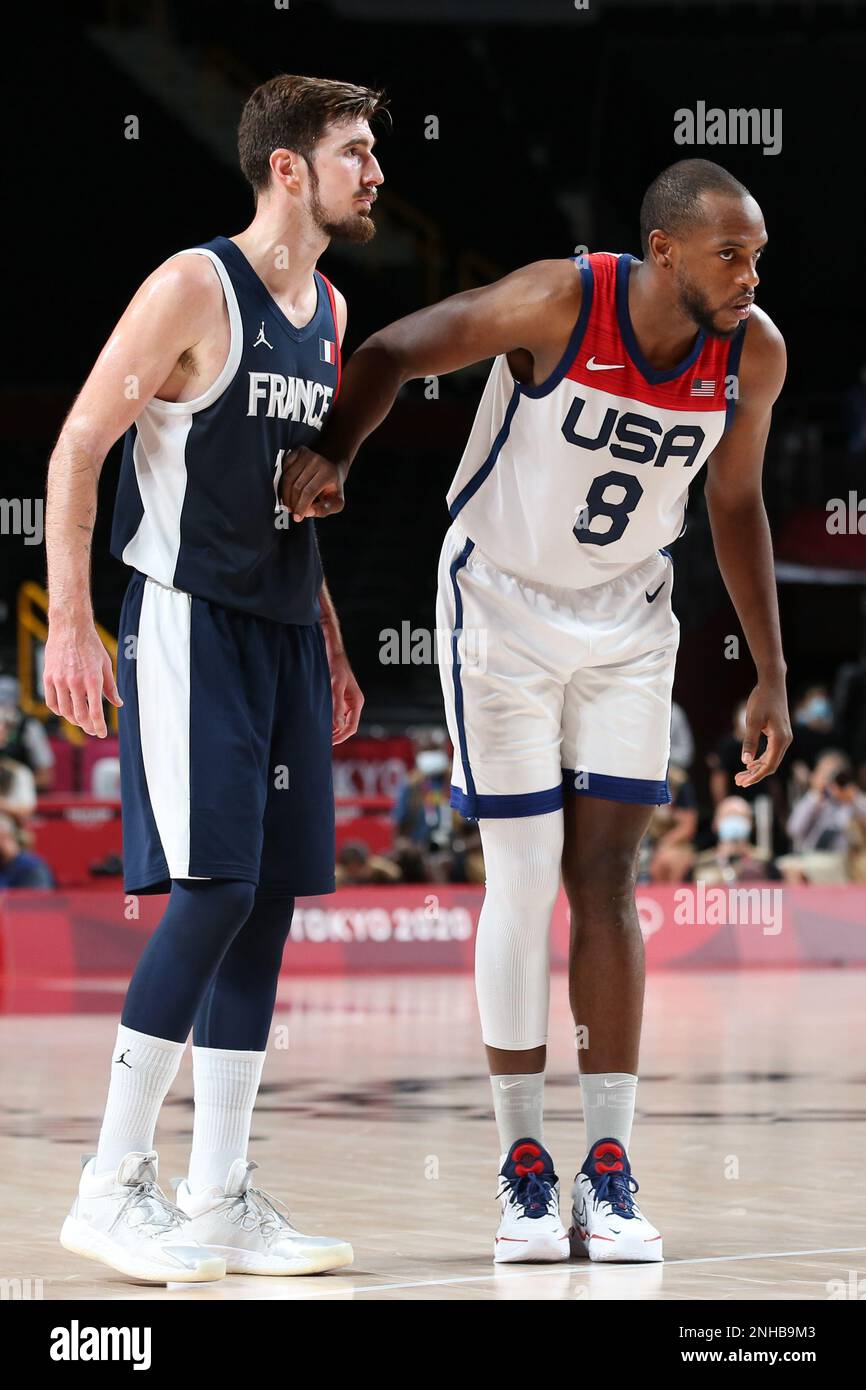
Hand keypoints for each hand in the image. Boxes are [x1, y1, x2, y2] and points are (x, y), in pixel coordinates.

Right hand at [44, 619, 122, 737]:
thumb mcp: (106, 665)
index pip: (96, 712)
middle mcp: (75, 682)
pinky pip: (51, 702)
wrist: (70, 628)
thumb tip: (118, 704)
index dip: (99, 726)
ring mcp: (60, 680)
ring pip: (65, 711)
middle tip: (93, 730)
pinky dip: (59, 711)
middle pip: (80, 716)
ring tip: (81, 722)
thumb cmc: (91, 646)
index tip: (102, 733)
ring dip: (73, 721)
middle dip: (88, 727)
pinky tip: (66, 712)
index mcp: (93, 680)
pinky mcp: (48, 677)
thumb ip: (111, 687)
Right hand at [280, 446, 345, 519]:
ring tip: (288, 504)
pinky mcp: (297, 451)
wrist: (333, 465)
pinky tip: (287, 491)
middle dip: (292, 502)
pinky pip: (284, 469)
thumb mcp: (336, 501)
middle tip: (292, 512)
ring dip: (285, 494)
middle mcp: (316, 460)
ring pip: (287, 478)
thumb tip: (308, 512)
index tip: (296, 518)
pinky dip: (283, 483)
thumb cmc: (333, 487)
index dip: (300, 506)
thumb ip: (325, 509)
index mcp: (328, 472)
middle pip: (296, 486)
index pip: (308, 492)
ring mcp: (306, 453)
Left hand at [326, 645, 363, 744]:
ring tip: (319, 736)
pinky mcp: (340, 700)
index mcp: (356, 702)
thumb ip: (336, 706)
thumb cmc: (335, 667)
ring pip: (341, 722)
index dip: (341, 736)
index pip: (351, 726)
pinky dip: (330, 722)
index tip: (329, 743)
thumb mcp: (335, 686)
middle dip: (336, 735)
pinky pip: (336, 715)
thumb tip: (338, 725)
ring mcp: (347, 702)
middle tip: (322, 743)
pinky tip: (320, 724)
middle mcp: (353, 704)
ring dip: (332, 729)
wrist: (332, 654)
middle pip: (347, 727)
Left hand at [734, 680, 791, 787]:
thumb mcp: (752, 721)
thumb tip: (745, 761)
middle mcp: (785, 740)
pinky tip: (749, 763)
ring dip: (756, 768)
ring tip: (740, 775)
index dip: (756, 776)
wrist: (772, 683)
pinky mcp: (779, 733)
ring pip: (771, 759)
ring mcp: (784, 737)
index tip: (743, 782)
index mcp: (781, 739)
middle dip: (754, 775)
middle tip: (738, 781)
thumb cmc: (762, 700)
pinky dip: (760, 759)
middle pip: (770, 765)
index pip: (769, 766)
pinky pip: (771, 752)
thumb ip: (749, 741)